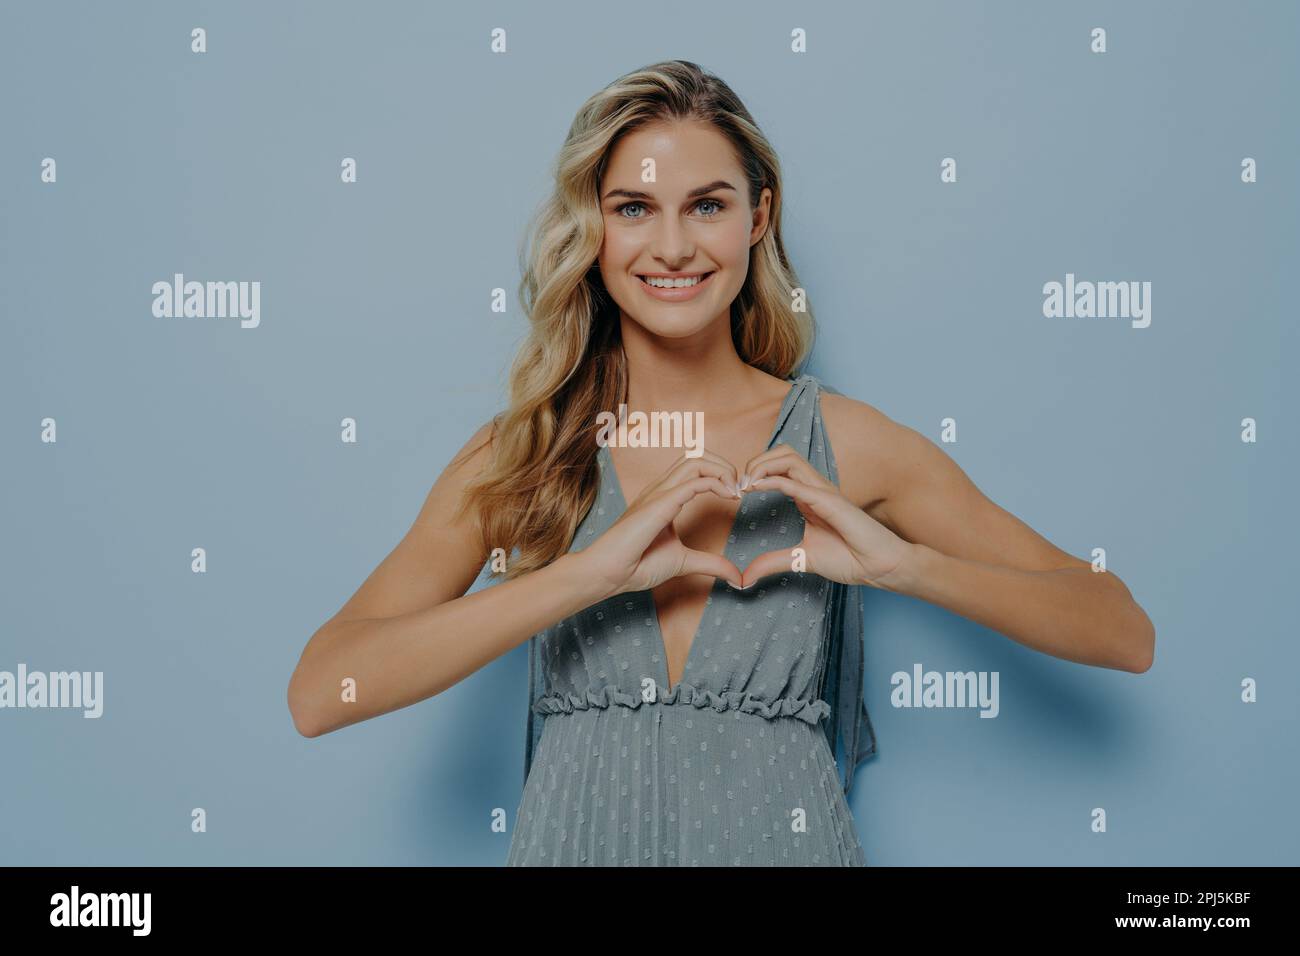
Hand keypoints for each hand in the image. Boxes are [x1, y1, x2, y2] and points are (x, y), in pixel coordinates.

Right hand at [578, 448, 745, 597]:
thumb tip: (737, 577)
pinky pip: (693, 482)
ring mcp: (658, 493)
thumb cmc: (636, 565)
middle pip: (697, 455)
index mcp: (665, 496)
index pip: (695, 467)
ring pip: (695, 459)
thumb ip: (711, 564)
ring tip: (735, 491)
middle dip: (725, 466)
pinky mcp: (659, 504)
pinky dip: (717, 483)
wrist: (609, 574)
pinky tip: (729, 498)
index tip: (737, 496)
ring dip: (723, 470)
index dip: (721, 475)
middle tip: (740, 490)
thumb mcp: (684, 562)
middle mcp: (661, 489)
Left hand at [735, 443, 912, 589]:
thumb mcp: (800, 560)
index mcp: (808, 497)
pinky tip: (755, 488)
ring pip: (789, 458)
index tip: (736, 492)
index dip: (755, 472)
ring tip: (746, 484)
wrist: (878, 567)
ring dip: (762, 465)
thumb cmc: (850, 559)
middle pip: (782, 454)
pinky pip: (797, 483)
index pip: (779, 467)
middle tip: (738, 484)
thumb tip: (746, 576)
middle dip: (756, 462)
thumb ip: (773, 562)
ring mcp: (823, 491)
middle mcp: (815, 488)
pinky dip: (772, 481)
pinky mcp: (830, 501)